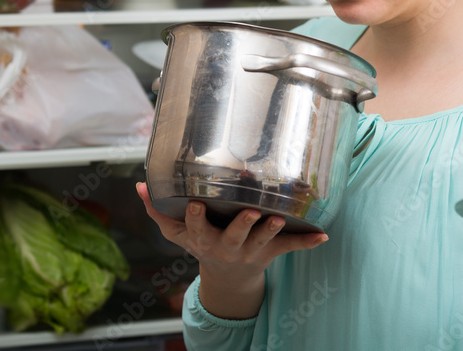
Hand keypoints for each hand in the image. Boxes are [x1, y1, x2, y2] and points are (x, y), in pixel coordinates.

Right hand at [136, 182, 327, 318]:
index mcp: (206, 239)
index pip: (197, 228)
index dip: (196, 218)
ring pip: (264, 240)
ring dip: (273, 230)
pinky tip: (322, 235)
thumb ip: (158, 210)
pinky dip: (307, 242)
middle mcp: (229, 246)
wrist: (228, 276)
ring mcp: (252, 249)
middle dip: (242, 225)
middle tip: (251, 212)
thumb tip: (140, 185)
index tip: (196, 203)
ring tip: (280, 217)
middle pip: (234, 236)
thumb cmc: (203, 243)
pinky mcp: (272, 251)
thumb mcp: (178, 233)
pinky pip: (291, 247)